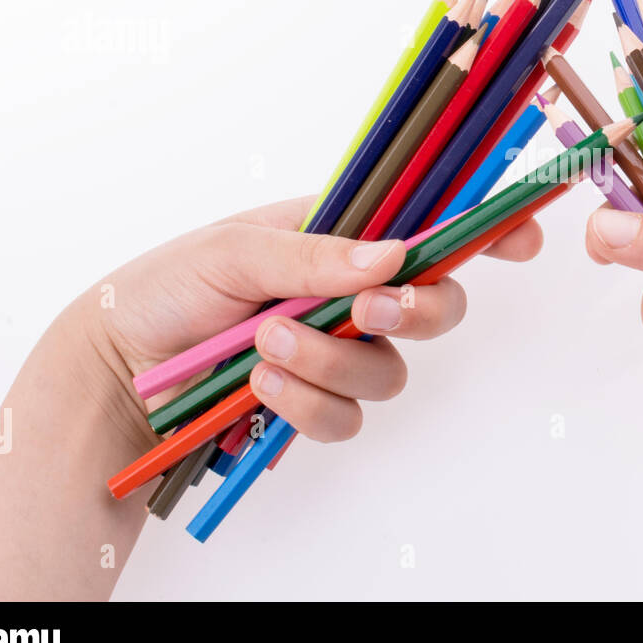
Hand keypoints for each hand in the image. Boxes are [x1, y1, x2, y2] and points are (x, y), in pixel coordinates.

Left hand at [78, 196, 542, 446]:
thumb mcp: (235, 251)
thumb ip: (316, 255)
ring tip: (267, 344)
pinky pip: (349, 416)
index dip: (480, 232)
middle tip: (370, 311)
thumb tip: (394, 254)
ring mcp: (338, 351)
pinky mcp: (318, 404)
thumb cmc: (169, 288)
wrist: (121, 371)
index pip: (426, 226)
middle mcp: (351, 293)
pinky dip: (307, 403)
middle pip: (434, 304)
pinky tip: (262, 385)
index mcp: (340, 236)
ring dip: (332, 361)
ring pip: (391, 370)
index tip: (521, 238)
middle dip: (413, 312)